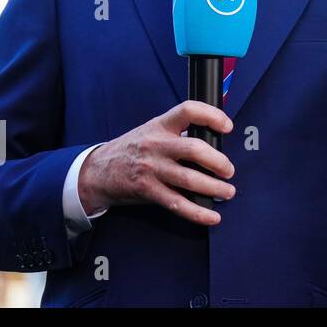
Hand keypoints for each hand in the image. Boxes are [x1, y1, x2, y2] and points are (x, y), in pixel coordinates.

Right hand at [78, 101, 235, 226]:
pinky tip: (212, 216)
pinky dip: (197, 212)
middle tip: (229, 171)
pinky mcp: (148, 190)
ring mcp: (152, 169)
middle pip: (194, 149)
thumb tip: (214, 144)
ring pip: (189, 179)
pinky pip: (177, 204)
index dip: (212, 115)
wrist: (97, 171)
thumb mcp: (152, 132)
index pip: (188, 110)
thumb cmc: (133, 150)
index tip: (227, 126)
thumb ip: (178, 134)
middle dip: (218, 161)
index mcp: (160, 125)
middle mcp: (156, 145)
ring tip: (227, 192)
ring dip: (214, 188)